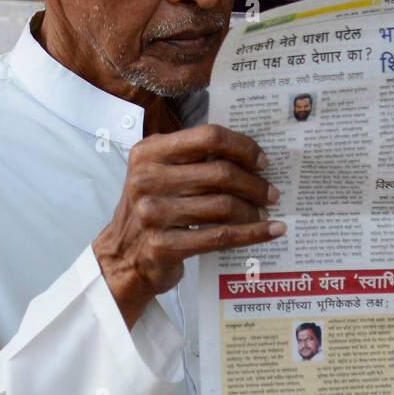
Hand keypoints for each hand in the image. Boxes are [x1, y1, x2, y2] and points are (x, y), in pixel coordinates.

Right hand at [92, 123, 284, 328]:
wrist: (122, 257)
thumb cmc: (151, 207)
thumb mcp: (158, 171)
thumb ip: (191, 155)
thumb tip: (246, 151)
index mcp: (149, 152)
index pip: (207, 137)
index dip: (241, 146)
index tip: (262, 160)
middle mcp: (147, 179)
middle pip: (219, 172)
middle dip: (253, 182)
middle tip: (271, 191)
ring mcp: (153, 214)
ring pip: (222, 206)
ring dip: (253, 208)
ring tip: (266, 210)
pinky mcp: (164, 246)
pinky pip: (220, 237)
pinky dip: (251, 234)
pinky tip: (271, 231)